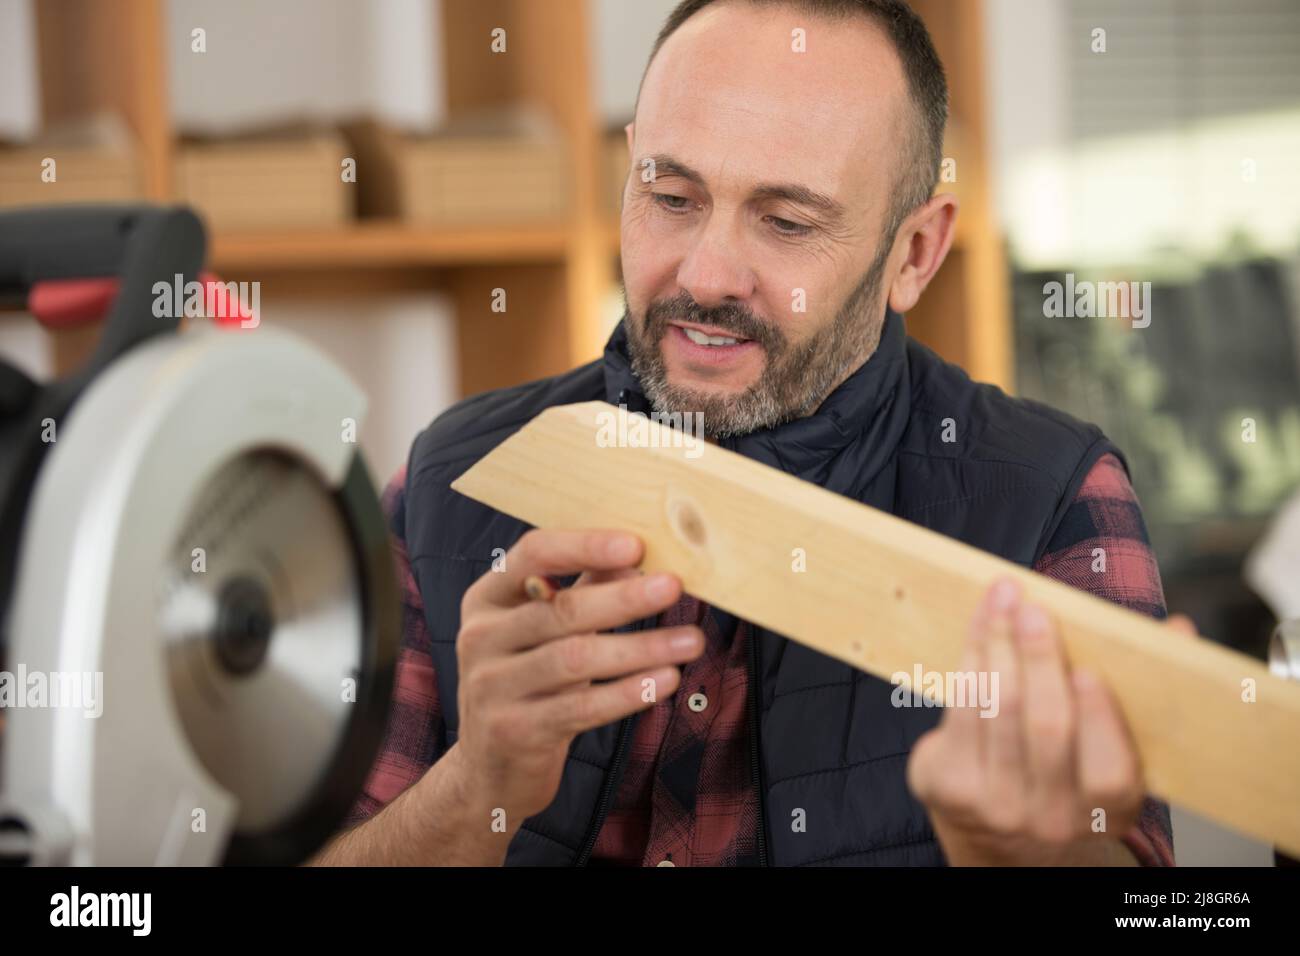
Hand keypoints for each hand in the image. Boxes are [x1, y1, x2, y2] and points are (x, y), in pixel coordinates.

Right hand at [452, 529, 703, 826]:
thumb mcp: (544, 630)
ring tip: (690, 641)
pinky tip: (665, 680)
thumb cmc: (530, 683)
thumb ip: (584, 587)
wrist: (490, 767)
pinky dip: (629, 692)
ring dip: (641, 647)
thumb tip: (636, 556)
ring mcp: (492, 686)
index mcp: (487, 598)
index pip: (532, 554)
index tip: (636, 545)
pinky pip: (582, 707)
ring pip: (576, 658)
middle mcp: (480, 637)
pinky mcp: (515, 730)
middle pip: (561, 609)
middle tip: (673, 587)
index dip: (585, 546)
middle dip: (624, 598)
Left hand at [906, 578, 1187, 865]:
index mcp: (1110, 810)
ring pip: (997, 710)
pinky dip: (971, 660)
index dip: (1098, 720)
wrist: (1003, 829)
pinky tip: (980, 631)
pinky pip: (962, 710)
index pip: (1108, 773)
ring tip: (1003, 601)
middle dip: (1039, 659)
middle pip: (1045, 728)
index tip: (1088, 671)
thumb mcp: (1113, 746)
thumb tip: (1180, 630)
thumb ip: (1145, 688)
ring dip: (998, 645)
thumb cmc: (1069, 766)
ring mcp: (998, 806)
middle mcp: (1054, 818)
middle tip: (1035, 611)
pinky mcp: (952, 787)